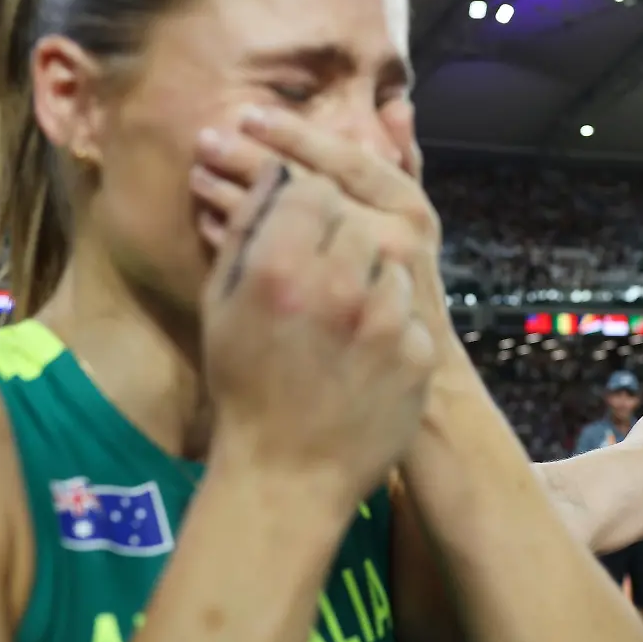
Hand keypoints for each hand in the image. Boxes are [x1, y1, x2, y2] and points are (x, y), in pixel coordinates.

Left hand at [190, 107, 450, 340]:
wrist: (406, 372)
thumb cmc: (404, 288)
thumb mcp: (411, 225)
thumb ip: (404, 167)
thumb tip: (397, 105)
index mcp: (407, 208)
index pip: (345, 159)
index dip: (295, 135)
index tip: (249, 115)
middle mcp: (388, 238)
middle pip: (307, 187)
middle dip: (252, 161)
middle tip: (206, 139)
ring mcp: (357, 279)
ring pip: (284, 225)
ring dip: (234, 197)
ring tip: (198, 177)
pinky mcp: (326, 313)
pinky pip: (272, 270)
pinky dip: (238, 243)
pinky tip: (209, 223)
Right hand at [199, 160, 436, 512]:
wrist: (288, 474)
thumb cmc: (244, 385)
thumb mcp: (223, 303)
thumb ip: (248, 227)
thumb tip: (272, 167)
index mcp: (280, 266)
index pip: (310, 186)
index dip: (304, 199)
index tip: (298, 219)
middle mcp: (339, 285)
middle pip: (355, 217)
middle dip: (337, 233)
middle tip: (318, 270)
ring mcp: (387, 320)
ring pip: (388, 260)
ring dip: (366, 275)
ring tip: (338, 317)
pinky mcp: (419, 352)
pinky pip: (406, 309)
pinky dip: (387, 319)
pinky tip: (359, 350)